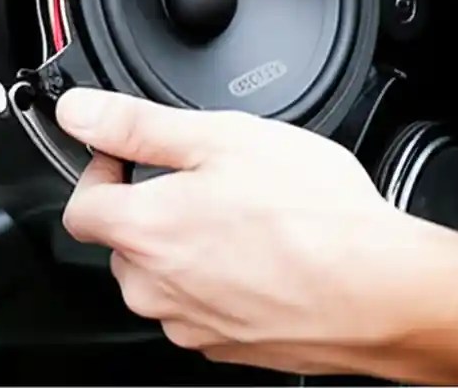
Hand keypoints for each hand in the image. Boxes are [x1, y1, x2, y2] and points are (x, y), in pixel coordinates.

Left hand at [56, 88, 449, 374]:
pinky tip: (267, 257)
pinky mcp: (227, 346)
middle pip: (125, 242)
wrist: (377, 291)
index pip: (80, 205)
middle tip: (209, 181)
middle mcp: (155, 288)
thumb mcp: (224, 138)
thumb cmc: (313, 217)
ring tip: (248, 220)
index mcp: (143, 230)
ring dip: (189, 248)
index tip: (130, 156)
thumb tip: (81, 112)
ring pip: (165, 278)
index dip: (102, 170)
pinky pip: (203, 307)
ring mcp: (191, 324)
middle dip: (153, 208)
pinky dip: (222, 282)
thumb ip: (139, 124)